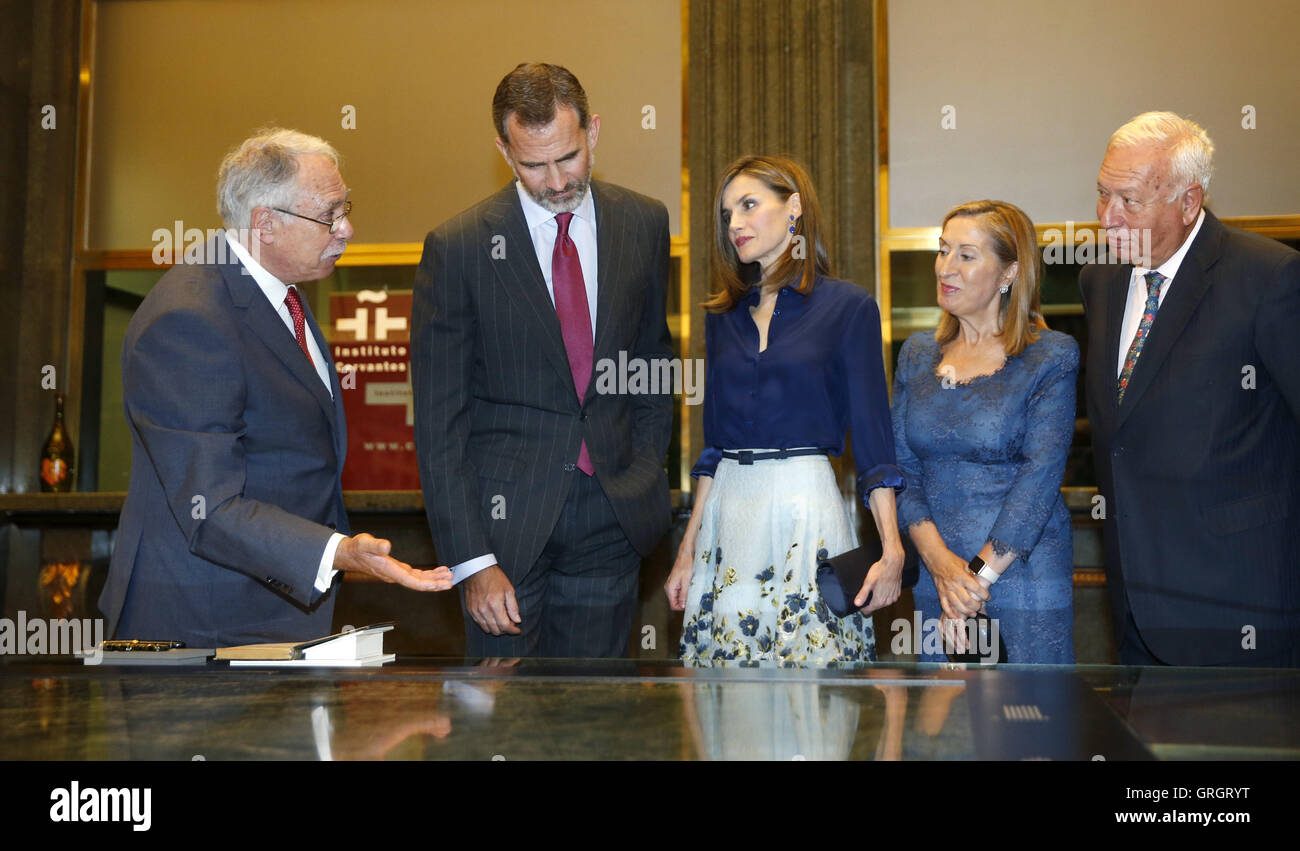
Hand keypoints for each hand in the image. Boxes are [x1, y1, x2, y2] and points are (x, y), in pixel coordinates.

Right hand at [333, 533, 453, 590]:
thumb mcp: (365, 543)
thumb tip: (387, 547)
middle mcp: (394, 575)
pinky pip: (415, 575)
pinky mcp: (398, 570)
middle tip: (451, 581)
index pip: (412, 581)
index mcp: (389, 571)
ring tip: (448, 576)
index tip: (441, 584)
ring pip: (418, 580)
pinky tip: (437, 571)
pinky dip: (427, 574)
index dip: (427, 584)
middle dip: (435, 583)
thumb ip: (376, 546)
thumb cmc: (357, 548)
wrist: (349, 553)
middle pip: (418, 583)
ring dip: (434, 579)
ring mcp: (396, 574)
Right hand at [463, 565, 520, 635]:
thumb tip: (517, 620)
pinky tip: (492, 618)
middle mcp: (484, 610)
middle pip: (496, 630)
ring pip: (487, 629)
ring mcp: (475, 611)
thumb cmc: (495, 578)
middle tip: (510, 623)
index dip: (513, 630)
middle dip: (505, 630)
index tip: (517, 630)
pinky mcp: (470, 610)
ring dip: (496, 628)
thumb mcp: (509, 590)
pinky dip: (487, 624)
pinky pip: (479, 623)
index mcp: (495, 605)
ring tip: (502, 621)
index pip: (505, 626)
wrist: (477, 570)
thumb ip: (513, 607)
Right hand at [665, 535, 695, 610]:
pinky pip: (680, 591)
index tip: (690, 605)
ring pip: (678, 597)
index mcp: (670, 588)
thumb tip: (683, 606)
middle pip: (675, 602)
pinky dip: (686, 592)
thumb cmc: (687, 565)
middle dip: (684, 602)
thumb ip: (684, 594)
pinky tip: (692, 588)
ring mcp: (672, 585)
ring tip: (693, 593)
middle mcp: (669, 588)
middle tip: (694, 599)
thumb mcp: (687, 581)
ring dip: (685, 597)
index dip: (681, 608)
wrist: (686, 554)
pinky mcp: (676, 582)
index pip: (673, 605)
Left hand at [855, 543, 904, 614]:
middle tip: (867, 591)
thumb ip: (862, 594)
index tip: (861, 601)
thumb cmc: (881, 570)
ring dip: (878, 598)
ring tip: (875, 587)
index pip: (868, 611)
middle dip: (870, 601)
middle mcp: (888, 601)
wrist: (893, 563)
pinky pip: (889, 598)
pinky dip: (885, 594)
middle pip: (875, 607)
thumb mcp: (868, 582)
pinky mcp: (897, 593)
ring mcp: (894, 597)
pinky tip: (882, 586)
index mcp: (880, 600)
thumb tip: (857, 603)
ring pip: (883, 603)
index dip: (862, 607)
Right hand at [926, 547, 988, 620]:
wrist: (935, 559)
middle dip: (976, 606)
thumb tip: (982, 582)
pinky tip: (957, 618)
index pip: (975, 588)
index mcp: (961, 576)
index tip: (988, 597)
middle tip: (980, 607)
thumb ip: (972, 574)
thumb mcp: (965, 564)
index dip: (984, 595)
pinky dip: (951, 614)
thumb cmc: (951, 560)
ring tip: (972, 613)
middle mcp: (953, 584)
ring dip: (966, 612)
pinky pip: (945, 606)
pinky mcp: (940, 594)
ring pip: (957, 606)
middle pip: (967, 600)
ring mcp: (946, 590)